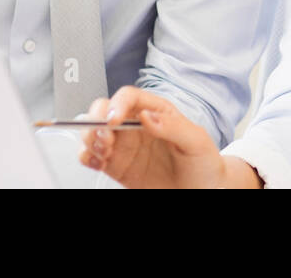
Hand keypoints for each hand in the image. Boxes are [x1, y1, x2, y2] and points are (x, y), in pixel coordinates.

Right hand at [77, 86, 226, 187]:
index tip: (113, 120)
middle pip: (104, 110)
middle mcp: (136, 125)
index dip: (117, 104)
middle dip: (96, 120)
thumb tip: (146, 116)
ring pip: (93, 132)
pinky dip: (86, 156)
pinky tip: (97, 161)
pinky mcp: (116, 166)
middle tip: (104, 138)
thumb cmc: (204, 164)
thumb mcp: (196, 141)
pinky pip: (91, 156)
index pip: (129, 97)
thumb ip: (172, 126)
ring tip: (102, 151)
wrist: (202, 191)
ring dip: (89, 138)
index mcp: (156, 111)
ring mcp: (124, 146)